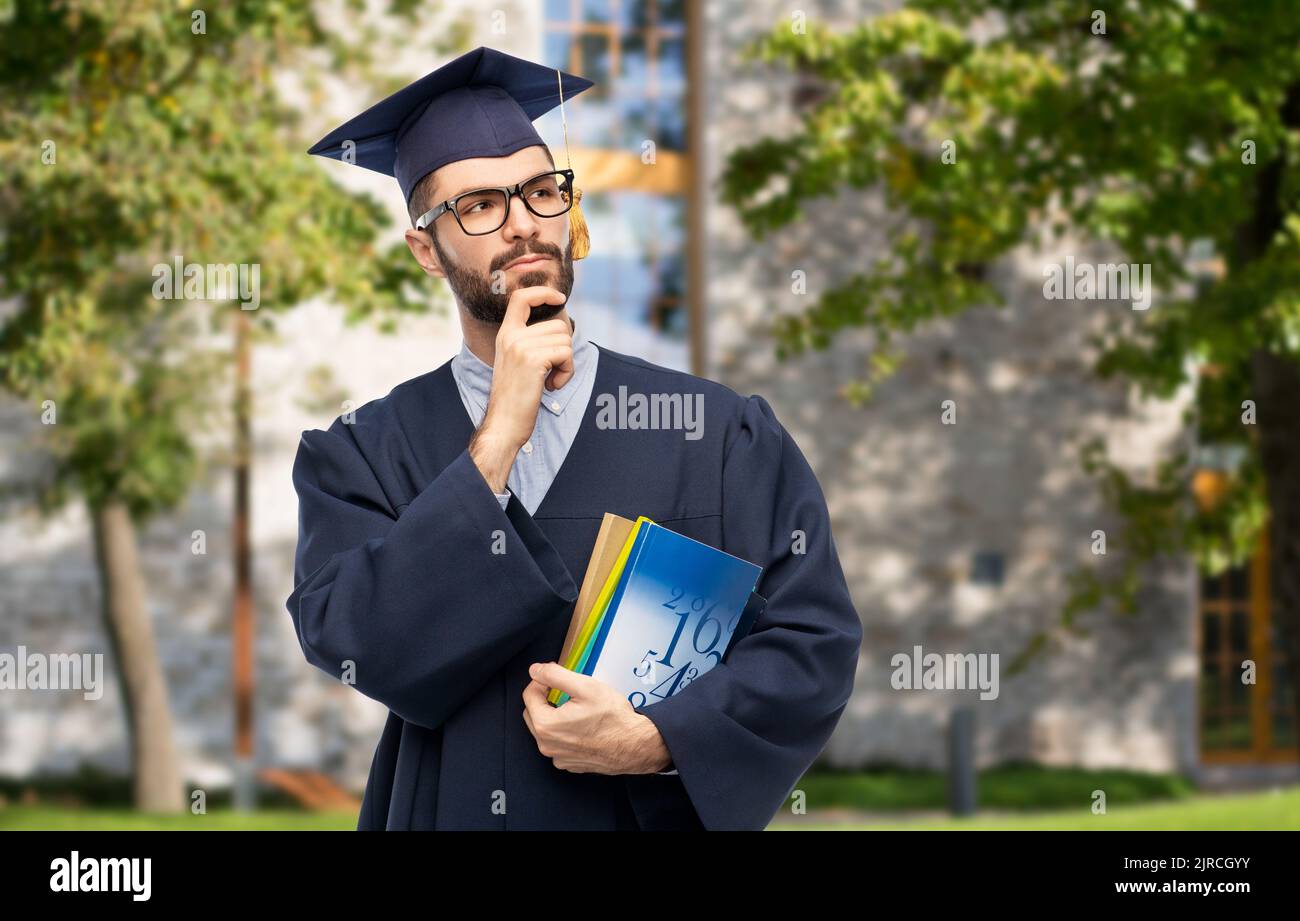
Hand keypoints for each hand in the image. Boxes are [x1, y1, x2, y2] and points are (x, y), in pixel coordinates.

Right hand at [469, 286, 572, 492]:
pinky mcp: (533, 360)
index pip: (521, 297)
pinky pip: (566, 354)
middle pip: (558, 325)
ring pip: (564, 339)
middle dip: (563, 348)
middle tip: (551, 371)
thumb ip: (530, 341)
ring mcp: (521, 346)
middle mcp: (511, 336)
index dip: (543, 291)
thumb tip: (560, 326)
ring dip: (565, 363)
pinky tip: (552, 385)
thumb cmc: (515, 397)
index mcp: (505, 334)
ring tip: (549, 379)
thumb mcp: (516, 362)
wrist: (504, 423)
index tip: (559, 297)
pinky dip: (567, 372)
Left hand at [521, 662, 672, 774]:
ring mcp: (558, 757)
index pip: (529, 695)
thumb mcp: (585, 687)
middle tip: (565, 691)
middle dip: (544, 699)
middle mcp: (547, 745)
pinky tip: (581, 726)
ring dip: (553, 716)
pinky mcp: (569, 764)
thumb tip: (535, 670)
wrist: (635, 746)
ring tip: (576, 708)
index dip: (541, 681)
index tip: (556, 677)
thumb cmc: (613, 718)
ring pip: (545, 730)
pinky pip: (557, 744)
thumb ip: (555, 675)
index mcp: (546, 725)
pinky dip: (563, 733)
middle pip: (533, 713)